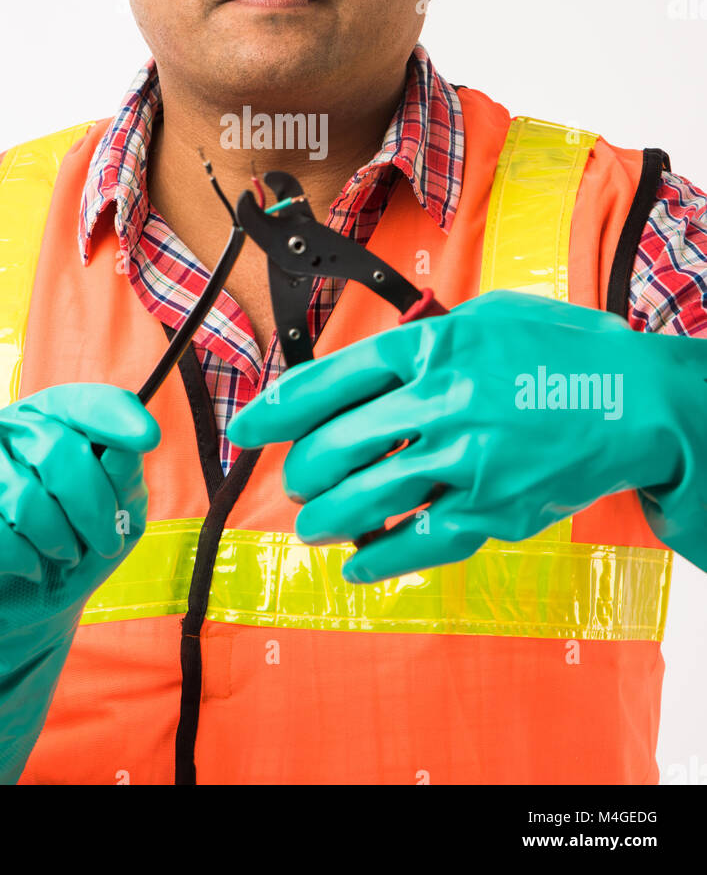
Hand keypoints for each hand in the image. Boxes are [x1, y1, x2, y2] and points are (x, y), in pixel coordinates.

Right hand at [0, 383, 160, 615]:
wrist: (11, 610)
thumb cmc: (69, 549)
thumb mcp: (114, 519)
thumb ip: (124, 480)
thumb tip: (131, 445)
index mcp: (51, 419)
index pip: (83, 403)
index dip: (114, 417)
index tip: (148, 438)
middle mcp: (5, 429)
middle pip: (59, 452)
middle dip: (94, 510)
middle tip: (105, 543)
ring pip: (26, 501)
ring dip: (58, 542)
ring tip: (61, 555)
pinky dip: (22, 564)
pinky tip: (23, 567)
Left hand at [227, 290, 703, 582]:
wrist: (636, 400)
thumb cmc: (563, 352)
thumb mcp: (486, 318)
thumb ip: (425, 340)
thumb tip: (365, 369)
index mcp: (433, 348)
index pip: (330, 380)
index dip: (277, 408)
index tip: (246, 427)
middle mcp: (442, 402)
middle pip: (336, 446)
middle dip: (301, 472)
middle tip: (297, 481)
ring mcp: (466, 461)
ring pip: (365, 501)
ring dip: (325, 519)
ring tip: (313, 525)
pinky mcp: (492, 510)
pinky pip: (417, 544)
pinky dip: (378, 560)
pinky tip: (357, 565)